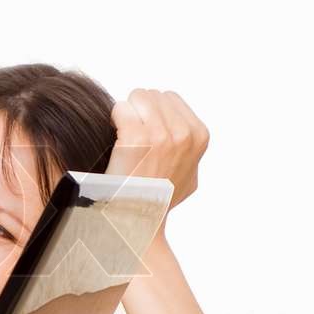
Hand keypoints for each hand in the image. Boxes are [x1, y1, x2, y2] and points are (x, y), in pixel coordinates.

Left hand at [104, 89, 209, 213]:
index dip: (152, 111)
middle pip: (151, 95)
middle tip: (129, 133)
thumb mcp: (189, 173)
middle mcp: (184, 133)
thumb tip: (181, 135)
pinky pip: (120, 108)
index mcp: (200, 136)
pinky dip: (113, 119)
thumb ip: (187, 150)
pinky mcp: (137, 138)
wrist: (140, 218)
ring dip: (125, 112)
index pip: (170, 98)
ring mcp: (161, 135)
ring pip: (136, 98)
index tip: (144, 130)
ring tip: (123, 136)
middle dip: (137, 109)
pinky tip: (115, 138)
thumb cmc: (159, 198)